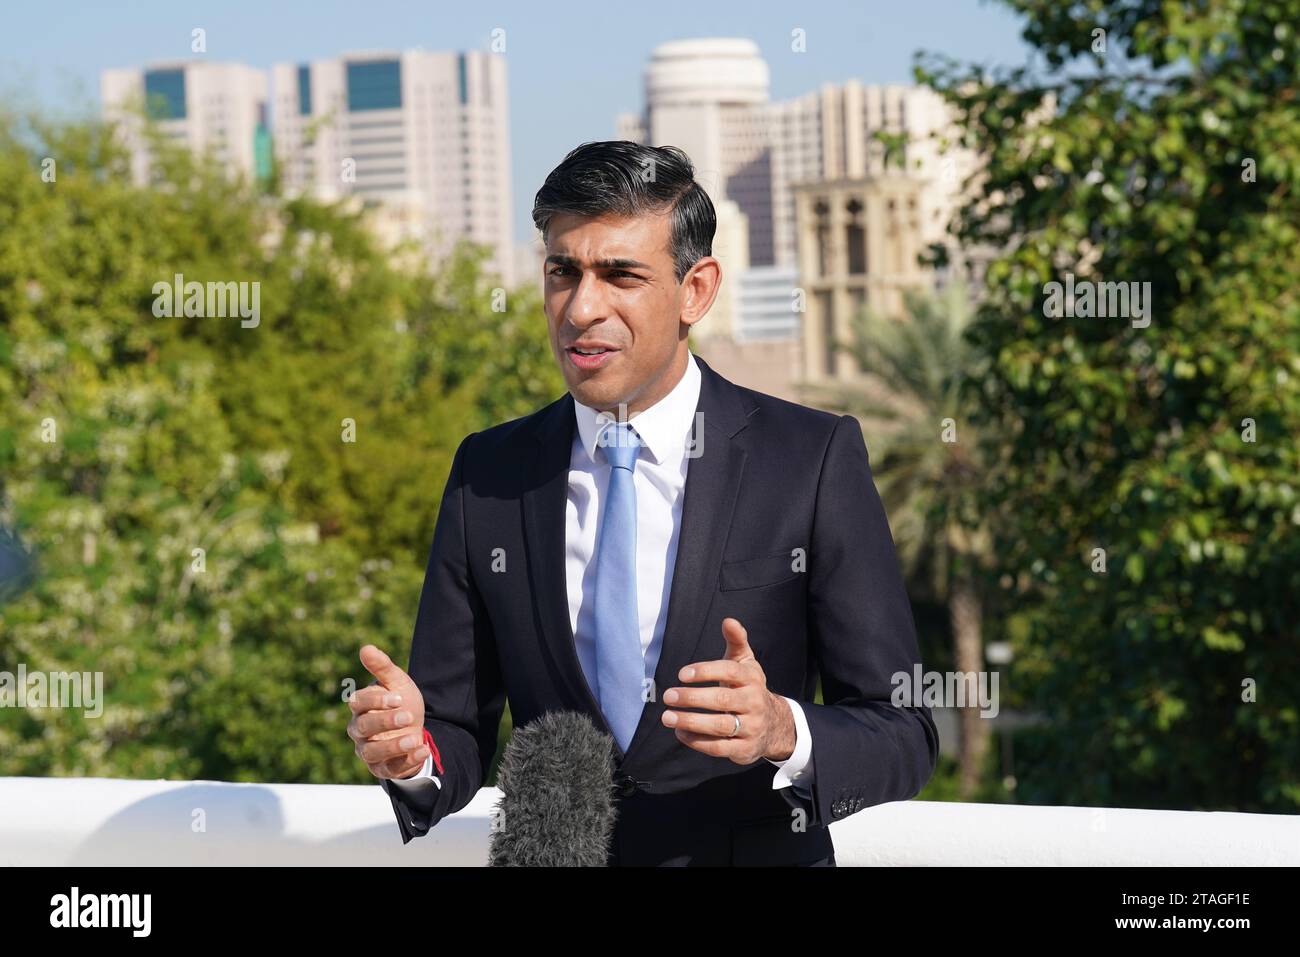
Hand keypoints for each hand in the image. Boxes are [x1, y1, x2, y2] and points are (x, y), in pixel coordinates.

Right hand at [348, 644, 428, 779]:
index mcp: (360, 707)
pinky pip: (390, 769)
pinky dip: (407, 761)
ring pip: (372, 752)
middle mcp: (359, 730)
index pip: (358, 703)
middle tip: (408, 715)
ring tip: (415, 738)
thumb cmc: (400, 701)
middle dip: (385, 721)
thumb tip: (366, 648)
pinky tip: (422, 750)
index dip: (376, 701)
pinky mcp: (382, 769)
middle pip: (363, 727)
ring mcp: (369, 751)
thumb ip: (382, 667)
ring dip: (393, 746)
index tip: (397, 697)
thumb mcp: (397, 682)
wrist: (414, 727)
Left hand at [660, 617, 796, 764]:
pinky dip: (697, 741)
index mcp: (752, 678)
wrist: (774, 724)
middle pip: (723, 700)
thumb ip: (736, 641)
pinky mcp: (744, 749)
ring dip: (691, 722)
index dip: (705, 671)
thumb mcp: (745, 663)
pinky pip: (719, 747)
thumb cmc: (748, 687)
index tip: (681, 674)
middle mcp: (754, 702)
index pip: (730, 672)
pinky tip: (680, 732)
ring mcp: (751, 727)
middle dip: (693, 698)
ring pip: (720, 726)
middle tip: (668, 696)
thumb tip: (728, 620)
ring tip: (667, 717)